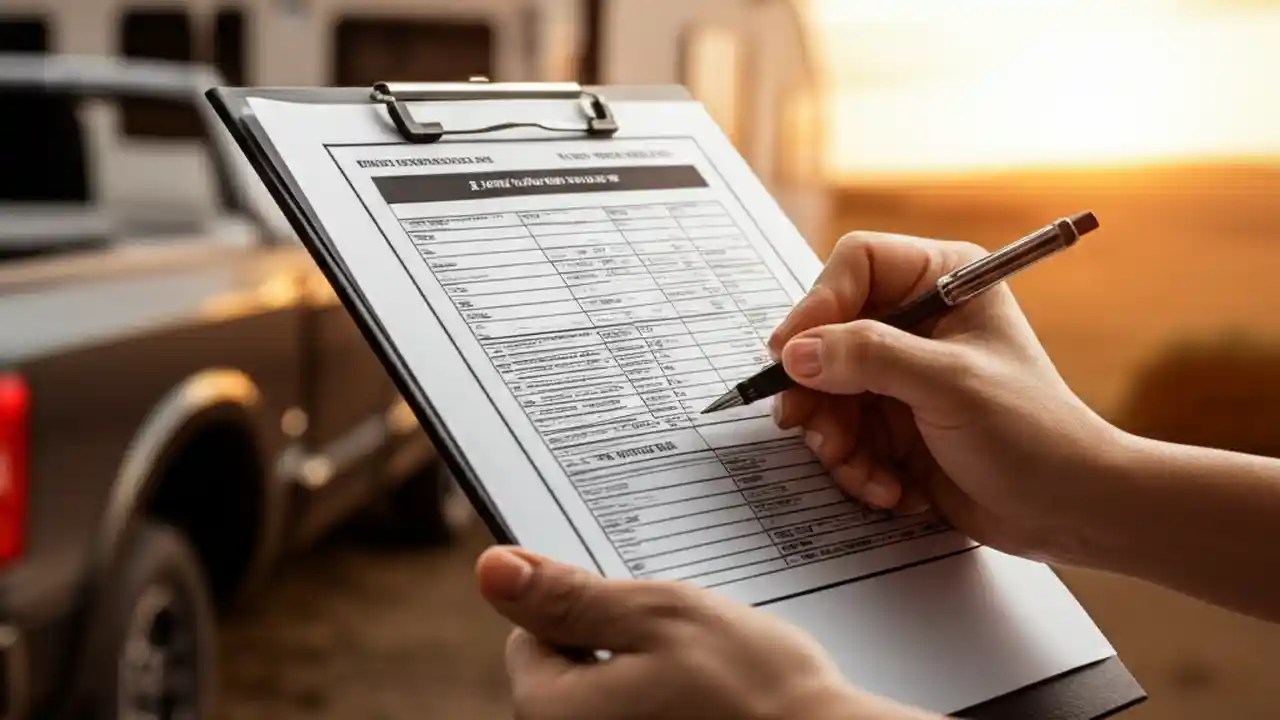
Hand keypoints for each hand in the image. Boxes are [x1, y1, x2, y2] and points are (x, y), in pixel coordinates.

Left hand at [476, 546, 935, 719]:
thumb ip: (569, 595)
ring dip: (647, 681)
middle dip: (618, 650)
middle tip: (685, 650)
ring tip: (707, 681)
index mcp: (553, 711)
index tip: (644, 620)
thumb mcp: (656, 616)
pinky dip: (671, 710)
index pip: (531, 639)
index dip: (588, 614)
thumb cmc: (752, 688)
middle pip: (568, 676)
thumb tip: (491, 569)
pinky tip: (713, 707)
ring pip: (610, 700)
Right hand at [768, 232, 1126, 563]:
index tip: (792, 356)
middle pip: (827, 335)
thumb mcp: (948, 385)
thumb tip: (797, 351)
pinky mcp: (894, 423)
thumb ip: (869, 358)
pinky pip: (844, 434)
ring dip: (837, 440)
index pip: (854, 267)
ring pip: (827, 392)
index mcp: (942, 281)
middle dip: (818, 392)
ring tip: (864, 472)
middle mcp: (917, 321)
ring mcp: (902, 374)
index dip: (817, 307)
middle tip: (808, 426)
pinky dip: (857, 466)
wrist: (1068, 509)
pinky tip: (893, 489)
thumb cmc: (1034, 434)